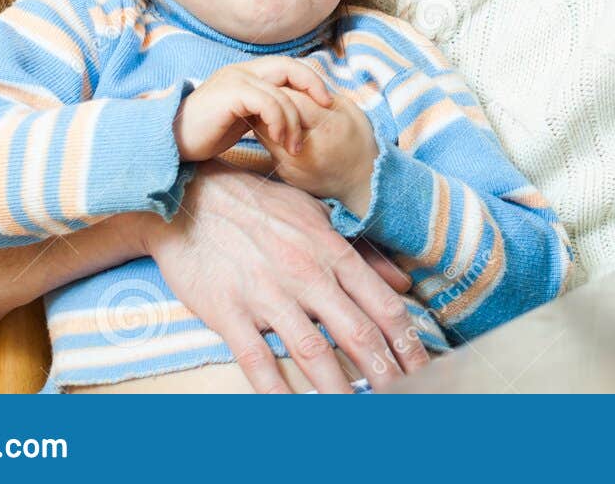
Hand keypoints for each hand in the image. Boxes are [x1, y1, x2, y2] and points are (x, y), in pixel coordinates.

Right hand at [143, 161, 431, 392]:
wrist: (191, 197)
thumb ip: (364, 251)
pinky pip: (255, 358)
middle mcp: (306, 273)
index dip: (407, 341)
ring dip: (339, 389)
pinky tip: (290, 412)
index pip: (382, 304)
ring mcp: (267, 293)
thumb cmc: (261, 206)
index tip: (423, 368)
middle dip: (385, 373)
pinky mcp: (228, 310)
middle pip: (357, 333)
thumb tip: (403, 283)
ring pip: (312, 351)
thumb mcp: (319, 215)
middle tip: (406, 401)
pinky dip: (274, 390)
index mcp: (332, 250)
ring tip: (358, 417)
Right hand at [172, 56, 335, 162]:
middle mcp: (242, 70)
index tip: (326, 102)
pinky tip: (280, 139)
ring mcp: (235, 79)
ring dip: (294, 121)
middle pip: (290, 67)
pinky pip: (267, 102)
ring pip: (281, 92)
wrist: (172, 142)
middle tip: (327, 108)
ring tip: (295, 146)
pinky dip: (279, 120)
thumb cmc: (207, 133)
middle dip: (313, 85)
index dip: (310, 81)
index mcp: (247, 73)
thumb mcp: (243, 118)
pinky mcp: (230, 93)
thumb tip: (293, 117)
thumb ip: (264, 110)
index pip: (287, 67)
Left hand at [255, 87, 378, 217]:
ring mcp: (292, 165)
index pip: (290, 100)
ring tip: (284, 115)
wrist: (363, 180)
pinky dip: (274, 136)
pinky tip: (287, 133)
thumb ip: (319, 96)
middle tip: (281, 99)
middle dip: (273, 104)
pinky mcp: (285, 173)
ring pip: (264, 132)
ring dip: (270, 120)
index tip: (293, 88)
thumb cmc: (359, 140)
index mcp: (326, 128)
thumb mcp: (347, 109)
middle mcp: (305, 150)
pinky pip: (270, 147)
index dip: (287, 90)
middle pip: (271, 116)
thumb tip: (291, 85)